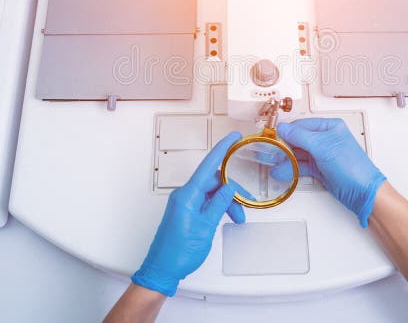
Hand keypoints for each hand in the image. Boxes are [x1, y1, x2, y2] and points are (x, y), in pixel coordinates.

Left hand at [131, 132, 246, 295]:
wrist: (162, 269)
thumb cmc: (178, 252)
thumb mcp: (206, 227)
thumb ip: (219, 204)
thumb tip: (228, 187)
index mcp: (187, 195)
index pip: (208, 165)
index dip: (223, 149)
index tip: (234, 137)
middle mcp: (184, 195)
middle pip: (213, 181)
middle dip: (231, 191)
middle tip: (245, 204)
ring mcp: (184, 203)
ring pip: (211, 193)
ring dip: (226, 203)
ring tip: (237, 218)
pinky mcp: (185, 211)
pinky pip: (205, 201)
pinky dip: (217, 207)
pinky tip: (226, 217)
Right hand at [274, 118, 385, 227]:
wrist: (363, 193)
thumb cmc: (353, 167)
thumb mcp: (323, 147)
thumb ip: (301, 136)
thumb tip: (284, 128)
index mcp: (330, 127)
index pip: (302, 124)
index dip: (287, 131)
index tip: (273, 137)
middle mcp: (326, 139)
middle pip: (298, 139)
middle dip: (284, 147)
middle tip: (271, 152)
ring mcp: (323, 155)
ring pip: (299, 154)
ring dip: (286, 159)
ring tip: (274, 164)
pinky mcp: (321, 169)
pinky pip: (302, 166)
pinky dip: (292, 169)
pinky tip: (283, 171)